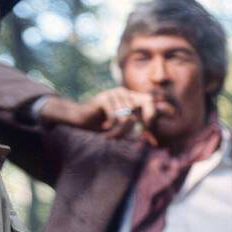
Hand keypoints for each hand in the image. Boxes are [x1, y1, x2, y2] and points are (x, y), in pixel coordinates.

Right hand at [43, 88, 158, 141]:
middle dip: (133, 130)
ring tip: (110, 136)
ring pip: (126, 119)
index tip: (148, 134)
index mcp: (130, 97)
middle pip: (138, 113)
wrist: (79, 117)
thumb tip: (150, 137)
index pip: (149, 101)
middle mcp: (124, 92)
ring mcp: (114, 93)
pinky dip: (111, 128)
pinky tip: (104, 128)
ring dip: (118, 132)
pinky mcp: (105, 98)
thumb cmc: (100, 122)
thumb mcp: (119, 125)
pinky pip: (115, 118)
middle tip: (125, 139)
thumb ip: (133, 126)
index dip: (151, 116)